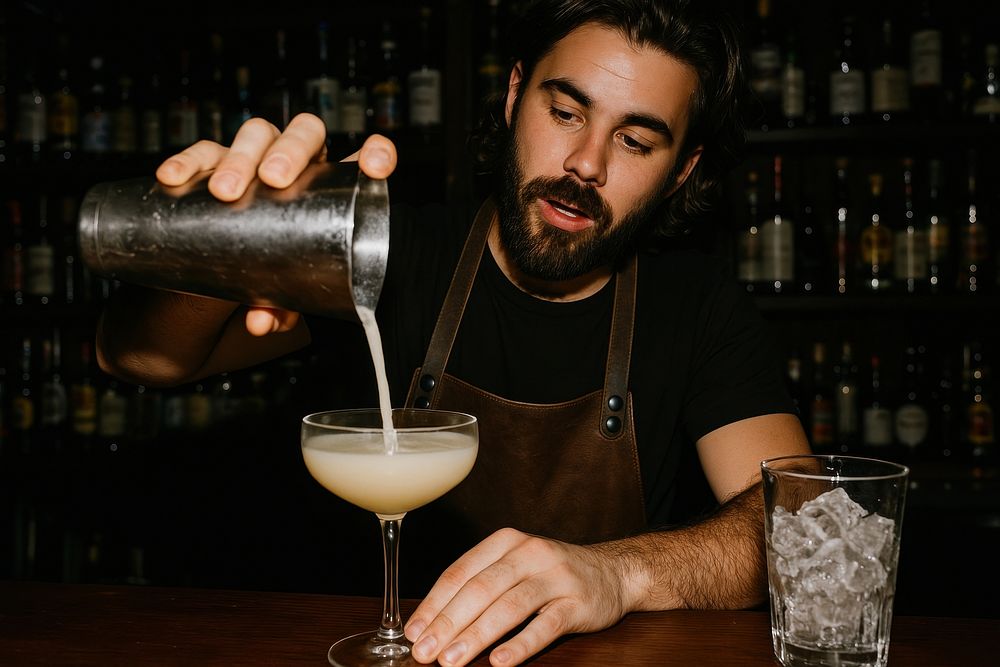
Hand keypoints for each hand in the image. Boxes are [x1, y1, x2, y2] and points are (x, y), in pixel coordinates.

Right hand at [154, 113, 397, 335]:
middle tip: (272, 180)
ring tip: (224, 190)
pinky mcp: (215, 160)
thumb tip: (260, 323)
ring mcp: (258, 154)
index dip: (377, 153)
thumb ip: (282, 305)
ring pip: (256, 133)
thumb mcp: (288, 290)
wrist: (232, 263)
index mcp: (334, 185)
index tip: (375, 168)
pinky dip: (188, 161)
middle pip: (305, 132)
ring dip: (240, 156)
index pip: (366, 156)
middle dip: (289, 151)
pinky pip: (203, 151)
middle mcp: (300, 160)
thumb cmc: (277, 269)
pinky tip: (173, 178)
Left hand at [403, 528, 632, 665]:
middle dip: (448, 623)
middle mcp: (529, 553)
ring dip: (477, 636)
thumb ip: (480, 586)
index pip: (460, 572)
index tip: (414, 632)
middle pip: (480, 589)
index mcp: (506, 542)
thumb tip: (433, 623)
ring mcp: (555, 577)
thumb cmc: (551, 574)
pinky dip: (520, 644)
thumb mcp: (515, 566)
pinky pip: (545, 625)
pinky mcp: (577, 602)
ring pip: (509, 606)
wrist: (613, 572)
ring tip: (452, 661)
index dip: (434, 604)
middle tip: (425, 652)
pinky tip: (500, 662)